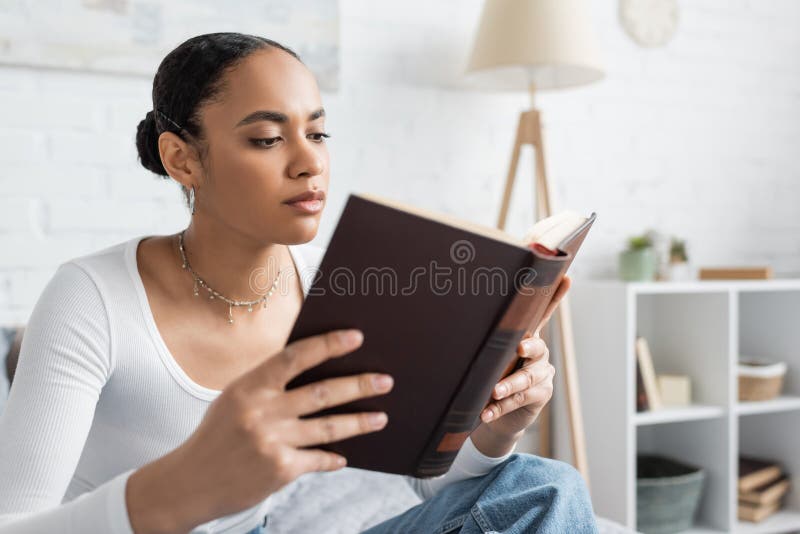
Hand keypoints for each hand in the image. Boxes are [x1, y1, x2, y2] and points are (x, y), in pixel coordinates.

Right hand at [126, 329, 392, 533]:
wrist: (189, 482)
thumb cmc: (217, 435)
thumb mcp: (234, 399)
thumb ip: (269, 385)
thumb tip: (317, 370)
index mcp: (249, 386)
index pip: (294, 357)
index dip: (328, 345)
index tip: (356, 337)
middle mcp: (262, 412)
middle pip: (321, 393)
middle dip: (359, 386)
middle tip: (386, 381)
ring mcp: (272, 441)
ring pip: (329, 428)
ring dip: (360, 423)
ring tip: (381, 417)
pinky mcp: (280, 469)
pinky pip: (318, 459)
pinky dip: (333, 458)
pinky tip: (345, 457)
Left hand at [478, 276, 570, 438]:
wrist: (496, 412)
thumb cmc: (490, 375)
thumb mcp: (488, 356)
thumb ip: (486, 341)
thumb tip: (461, 319)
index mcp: (527, 336)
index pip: (544, 313)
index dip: (556, 296)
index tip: (566, 279)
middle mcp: (539, 353)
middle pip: (537, 347)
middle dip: (529, 347)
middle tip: (519, 348)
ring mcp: (542, 374)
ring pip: (527, 378)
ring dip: (508, 385)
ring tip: (494, 391)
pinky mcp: (540, 395)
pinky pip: (521, 400)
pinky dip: (500, 408)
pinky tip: (485, 413)